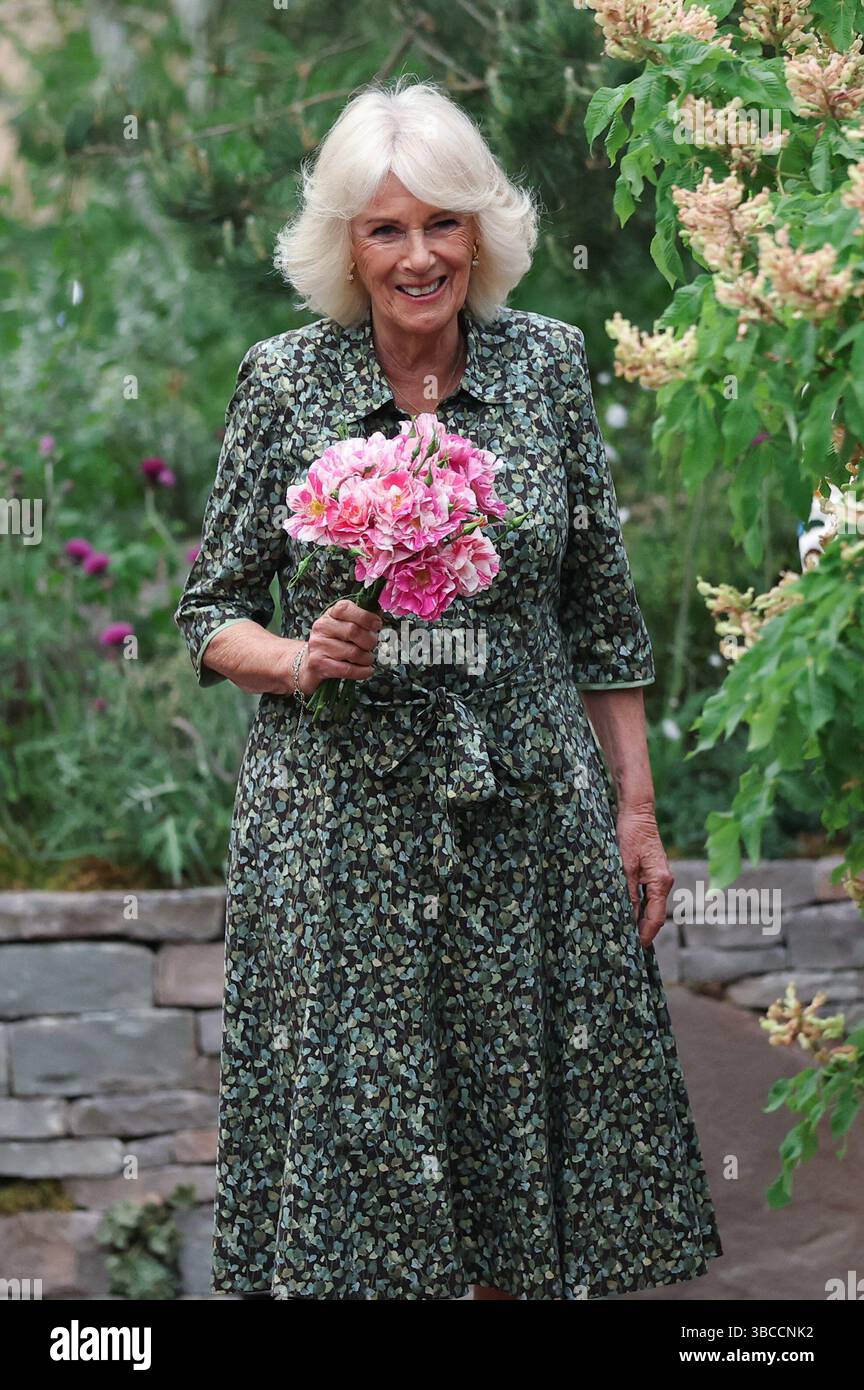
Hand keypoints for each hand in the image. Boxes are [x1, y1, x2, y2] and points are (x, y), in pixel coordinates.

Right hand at [297, 599, 382, 697]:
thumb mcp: (344, 625)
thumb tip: (379, 610)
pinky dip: (362, 672)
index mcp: (330, 614)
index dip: (365, 616)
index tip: (377, 624)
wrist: (309, 663)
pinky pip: (348, 669)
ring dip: (367, 658)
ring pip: (353, 652)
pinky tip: (367, 671)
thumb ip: (362, 618)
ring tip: (367, 659)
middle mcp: (322, 627)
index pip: (346, 609)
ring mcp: (319, 646)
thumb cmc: (334, 643)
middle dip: (370, 640)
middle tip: (372, 646)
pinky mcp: (319, 664)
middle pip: (353, 631)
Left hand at [615, 803, 673, 947]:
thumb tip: (628, 916)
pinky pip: (648, 896)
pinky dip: (639, 907)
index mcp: (660, 882)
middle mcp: (664, 882)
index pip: (655, 917)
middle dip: (643, 931)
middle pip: (655, 914)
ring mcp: (660, 878)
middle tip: (626, 947)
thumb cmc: (631, 836)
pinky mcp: (653, 873)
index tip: (636, 949)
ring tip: (624, 934)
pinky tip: (626, 913)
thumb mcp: (625, 865)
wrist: (638, 813)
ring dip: (640, 920)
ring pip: (651, 906)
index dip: (646, 935)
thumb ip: (628, 891)